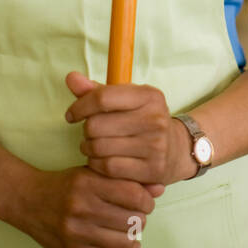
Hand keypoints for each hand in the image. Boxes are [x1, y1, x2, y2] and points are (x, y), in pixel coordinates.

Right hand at [9, 164, 157, 247]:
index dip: (147, 200)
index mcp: (88, 183)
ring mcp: (76, 232)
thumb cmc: (66, 185)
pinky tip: (129, 246)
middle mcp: (82, 208)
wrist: (28, 200)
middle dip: (142, 218)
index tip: (145, 201)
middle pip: (132, 219)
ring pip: (124, 241)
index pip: (134, 195)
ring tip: (131, 229)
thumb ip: (127, 179)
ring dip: (135, 236)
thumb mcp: (94, 173)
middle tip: (138, 215)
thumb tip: (160, 189)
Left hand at [65, 71, 190, 186]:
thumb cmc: (143, 121)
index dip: (79, 106)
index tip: (71, 115)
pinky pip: (108, 167)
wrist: (177, 150)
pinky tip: (99, 159)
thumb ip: (97, 90)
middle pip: (96, 125)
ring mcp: (156, 146)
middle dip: (86, 130)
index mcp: (149, 96)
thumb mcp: (126, 101)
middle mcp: (155, 119)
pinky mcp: (151, 169)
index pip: (102, 97)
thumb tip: (71, 78)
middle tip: (90, 133)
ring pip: (99, 147)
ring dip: (88, 148)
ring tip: (93, 146)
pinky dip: (96, 164)